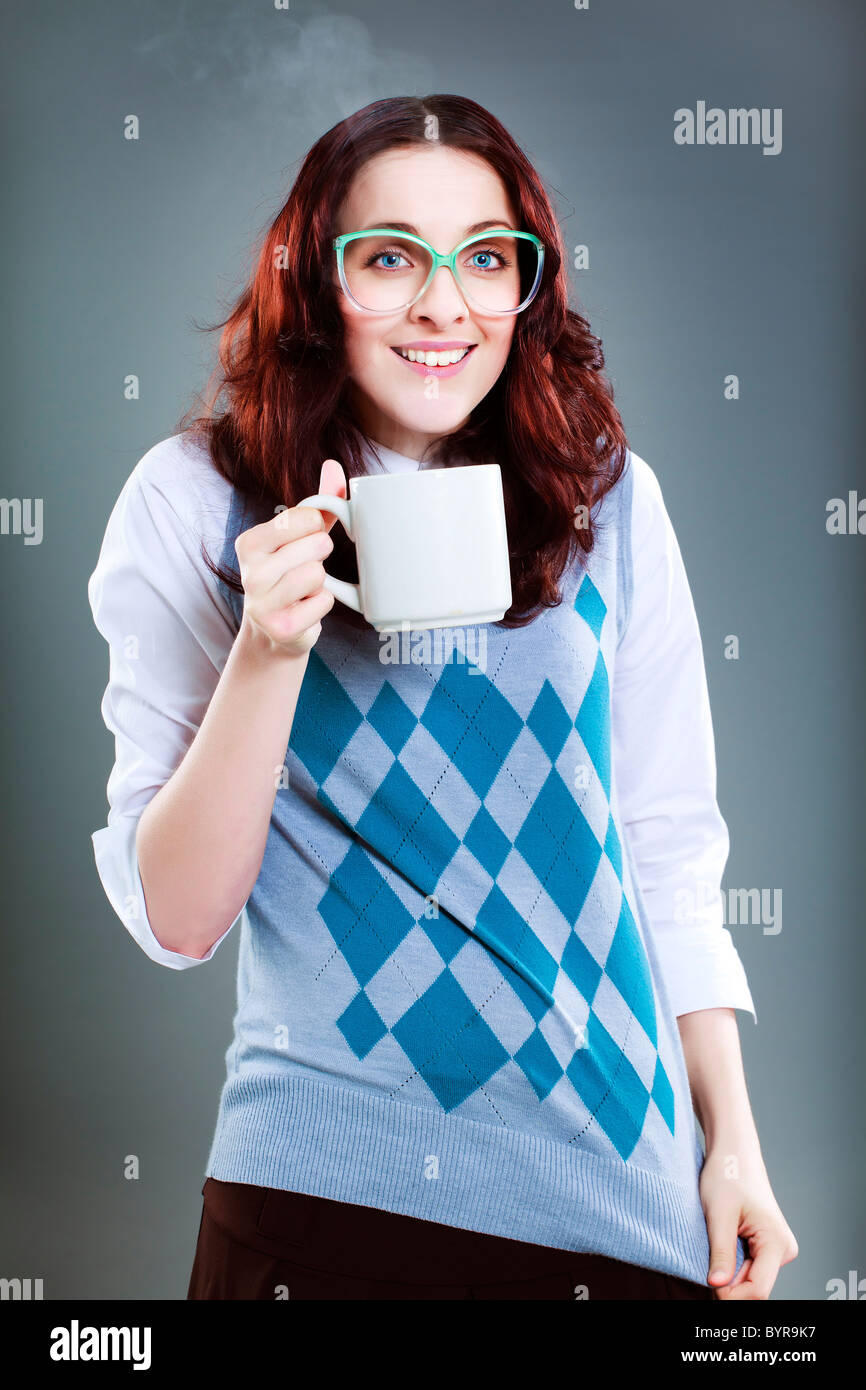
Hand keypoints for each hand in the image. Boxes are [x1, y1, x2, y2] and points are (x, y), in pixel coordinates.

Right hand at [235, 458, 346, 657]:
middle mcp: (249, 572)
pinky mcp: (280, 627)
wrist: (273, 630)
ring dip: (320, 584)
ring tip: (303, 591)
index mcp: (249, 542)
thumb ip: (319, 502)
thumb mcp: (300, 536)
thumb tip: (334, 465)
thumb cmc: (290, 573)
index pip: (305, 518)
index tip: (304, 541)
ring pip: (318, 575)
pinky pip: (324, 602)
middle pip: (316, 546)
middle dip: (319, 557)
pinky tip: (304, 609)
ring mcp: (262, 603)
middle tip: (304, 568)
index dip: (316, 529)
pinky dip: (321, 605)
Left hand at [699, 1144, 798, 1298]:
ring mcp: (775, 1248)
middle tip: (703, 1268)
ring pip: (749, 1279)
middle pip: (753, 1287)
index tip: (707, 1284)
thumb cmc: (727, 1175)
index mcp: (776, 1243)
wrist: (733, 1152)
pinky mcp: (765, 1245)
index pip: (758, 1290)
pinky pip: (747, 1267)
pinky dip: (730, 1264)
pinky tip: (718, 1247)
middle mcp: (782, 1249)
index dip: (731, 1295)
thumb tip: (718, 1287)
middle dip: (728, 1285)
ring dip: (728, 1273)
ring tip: (711, 1249)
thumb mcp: (718, 1215)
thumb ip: (721, 1253)